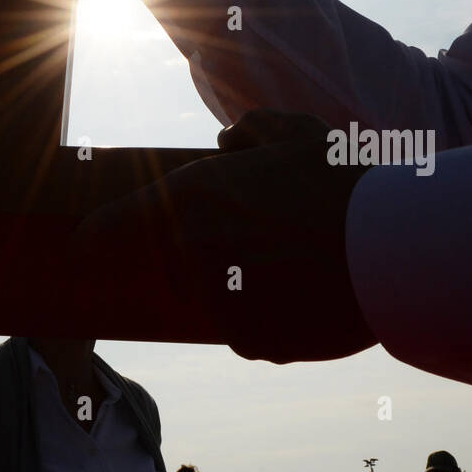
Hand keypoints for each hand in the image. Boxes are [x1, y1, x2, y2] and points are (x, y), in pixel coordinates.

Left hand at [70, 109, 374, 362]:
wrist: (392, 248)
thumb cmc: (341, 181)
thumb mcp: (293, 132)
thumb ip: (250, 129)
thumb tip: (229, 141)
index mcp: (191, 197)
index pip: (114, 224)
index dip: (94, 235)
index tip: (78, 246)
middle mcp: (192, 252)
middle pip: (172, 260)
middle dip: (201, 250)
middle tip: (258, 236)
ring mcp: (219, 302)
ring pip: (213, 295)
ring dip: (238, 282)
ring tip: (294, 261)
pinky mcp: (251, 341)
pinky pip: (246, 327)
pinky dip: (268, 313)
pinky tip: (307, 290)